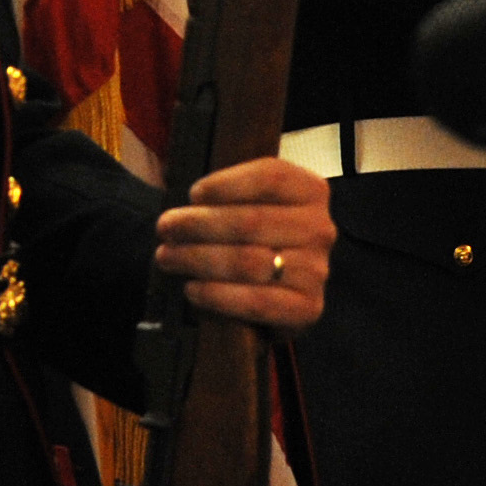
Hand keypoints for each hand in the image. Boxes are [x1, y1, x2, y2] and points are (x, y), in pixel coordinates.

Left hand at [153, 158, 332, 332]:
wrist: (282, 294)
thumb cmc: (258, 239)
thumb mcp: (253, 203)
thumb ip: (229, 194)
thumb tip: (189, 200)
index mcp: (311, 191)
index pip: (270, 177)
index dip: (226, 184)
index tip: (192, 194)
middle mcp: (320, 228)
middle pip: (252, 221)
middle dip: (199, 225)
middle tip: (165, 228)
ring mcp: (317, 270)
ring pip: (249, 261)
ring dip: (199, 259)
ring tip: (168, 257)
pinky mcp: (308, 308)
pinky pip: (256, 302)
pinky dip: (218, 295)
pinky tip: (192, 289)